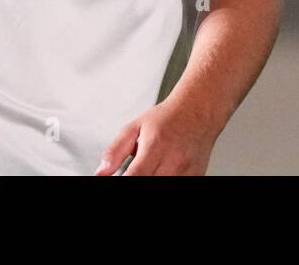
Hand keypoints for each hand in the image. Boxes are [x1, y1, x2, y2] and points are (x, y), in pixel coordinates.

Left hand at [93, 100, 220, 175]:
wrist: (198, 112)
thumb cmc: (168, 118)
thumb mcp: (135, 127)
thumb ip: (115, 151)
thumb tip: (100, 172)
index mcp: (155, 147)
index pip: (136, 175)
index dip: (125, 180)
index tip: (116, 179)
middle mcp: (172, 162)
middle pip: (149, 182)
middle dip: (136, 180)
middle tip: (133, 171)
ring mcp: (185, 173)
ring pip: (162, 186)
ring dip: (151, 178)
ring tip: (150, 168)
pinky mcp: (195, 177)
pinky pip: (175, 184)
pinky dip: (164, 179)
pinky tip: (161, 170)